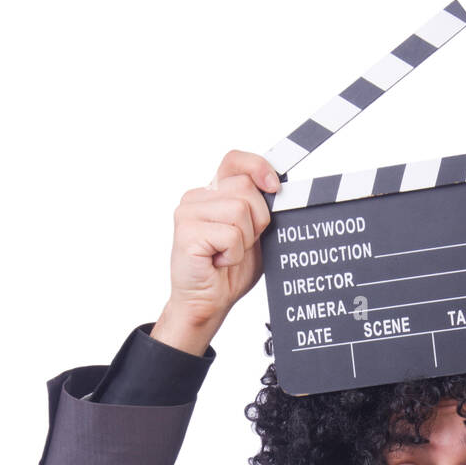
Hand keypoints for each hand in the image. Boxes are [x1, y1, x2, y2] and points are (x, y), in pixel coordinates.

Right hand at [153, 149, 279, 351]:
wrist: (208, 303)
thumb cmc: (228, 271)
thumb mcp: (253, 235)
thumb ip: (260, 210)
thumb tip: (278, 188)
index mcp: (213, 193)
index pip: (235, 161)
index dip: (258, 167)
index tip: (274, 186)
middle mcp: (197, 197)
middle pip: (246, 188)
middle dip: (257, 220)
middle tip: (240, 244)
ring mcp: (188, 212)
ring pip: (240, 211)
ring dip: (244, 241)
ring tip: (226, 254)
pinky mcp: (187, 232)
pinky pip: (230, 235)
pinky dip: (233, 255)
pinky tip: (218, 262)